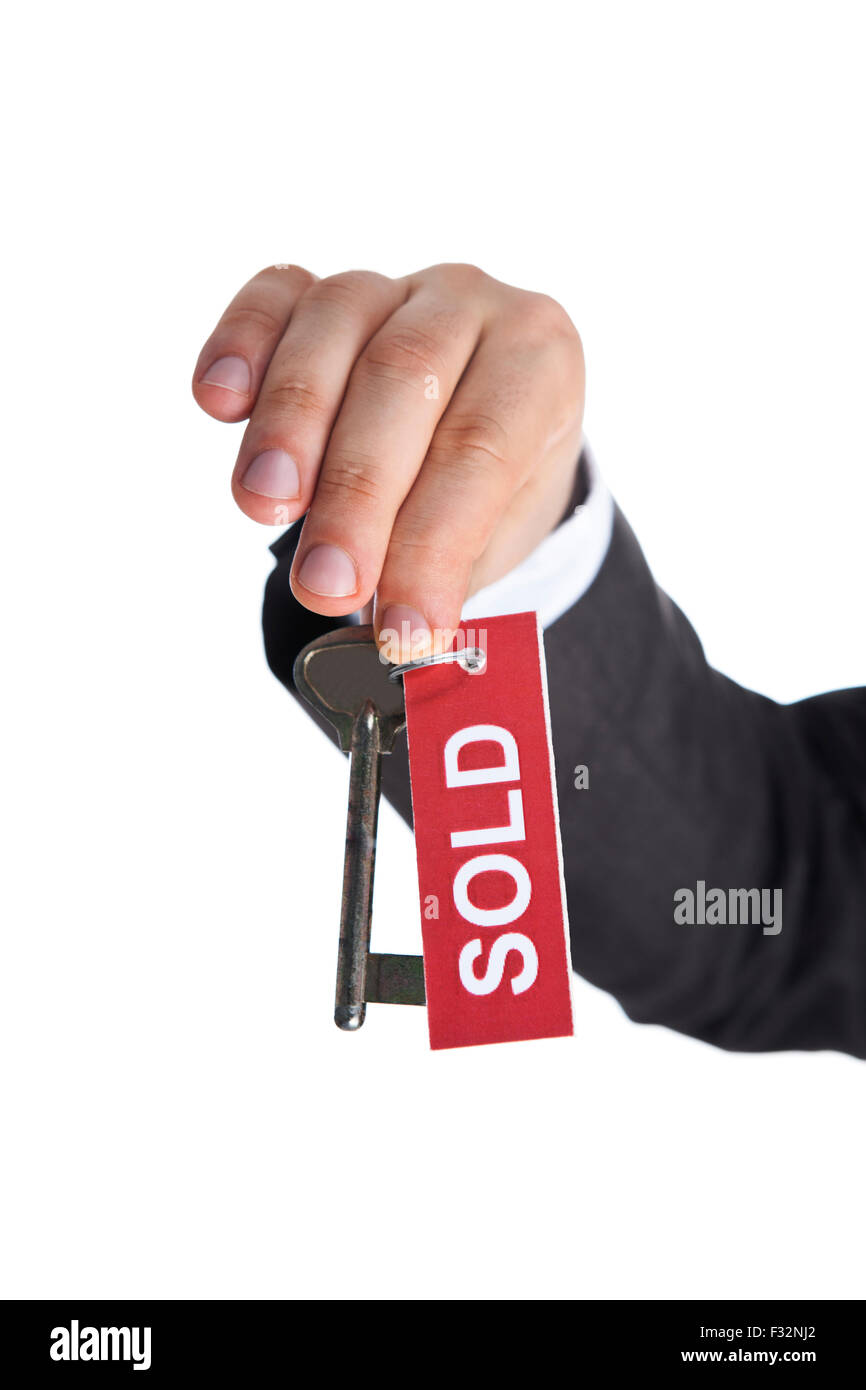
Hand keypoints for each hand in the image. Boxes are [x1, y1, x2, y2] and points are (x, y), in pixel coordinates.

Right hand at [192, 263, 584, 659]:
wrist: (483, 428)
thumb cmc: (488, 491)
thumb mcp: (496, 536)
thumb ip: (448, 573)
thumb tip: (394, 639)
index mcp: (538, 362)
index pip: (480, 450)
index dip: (434, 545)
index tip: (402, 631)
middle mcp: (470, 304)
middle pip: (404, 379)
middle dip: (356, 494)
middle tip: (325, 585)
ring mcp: (392, 285)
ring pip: (335, 326)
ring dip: (290, 424)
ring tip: (264, 509)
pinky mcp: (317, 290)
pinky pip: (275, 296)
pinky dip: (241, 343)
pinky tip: (217, 402)